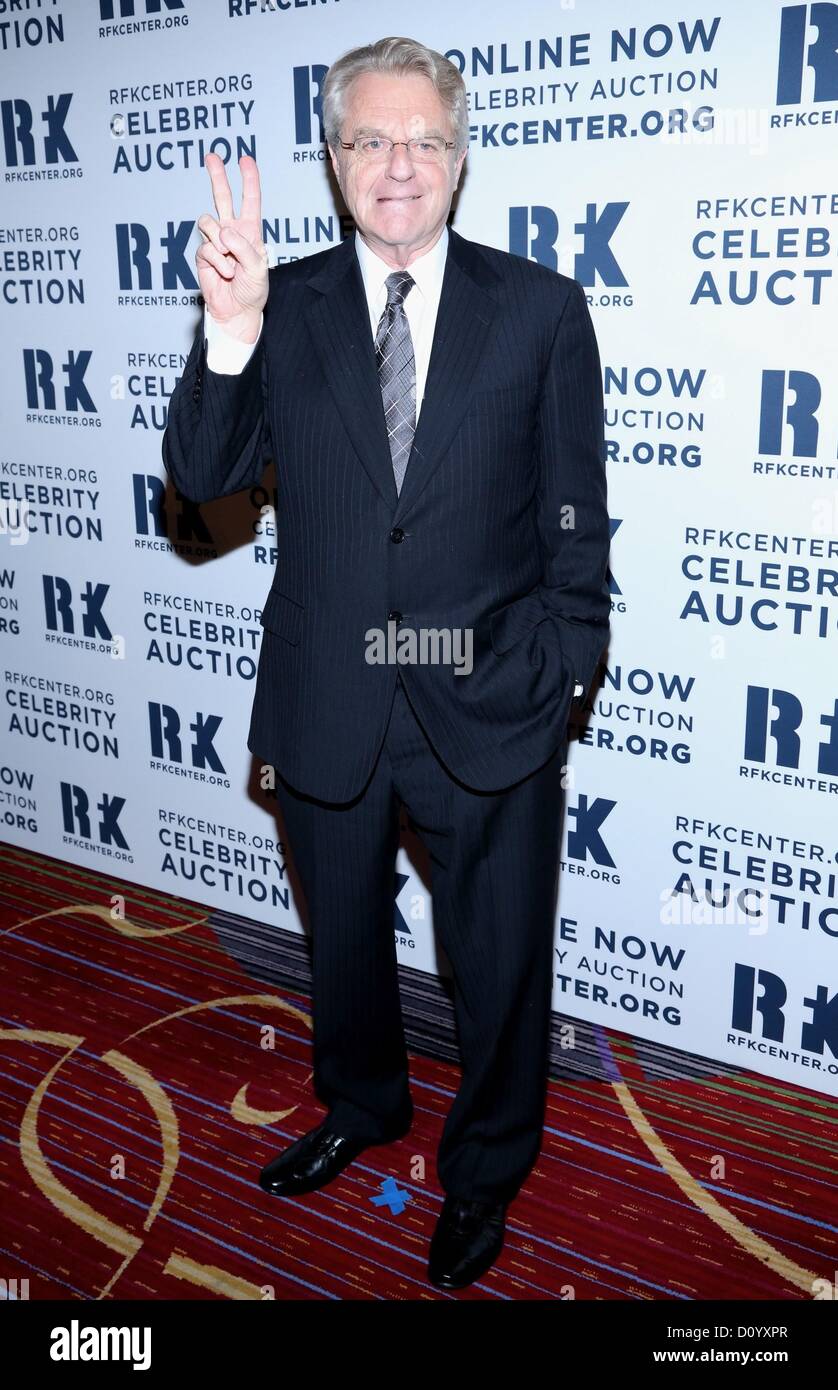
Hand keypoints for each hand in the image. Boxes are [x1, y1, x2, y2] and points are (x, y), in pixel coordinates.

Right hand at [196, 153, 266, 341]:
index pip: (250, 200)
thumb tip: (224, 232)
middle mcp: (232, 232)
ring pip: (208, 222)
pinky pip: (206, 248)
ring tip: (230, 261)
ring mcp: (216, 242)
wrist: (237, 312)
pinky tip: (225, 273)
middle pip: (222, 198)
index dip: (249, 180)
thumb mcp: (259, 268)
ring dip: (220, 242)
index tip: (245, 160)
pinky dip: (218, 262)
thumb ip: (245, 248)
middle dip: (217, 176)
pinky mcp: (203, 255)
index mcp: (250, 231)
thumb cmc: (253, 291)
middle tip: (212, 156)